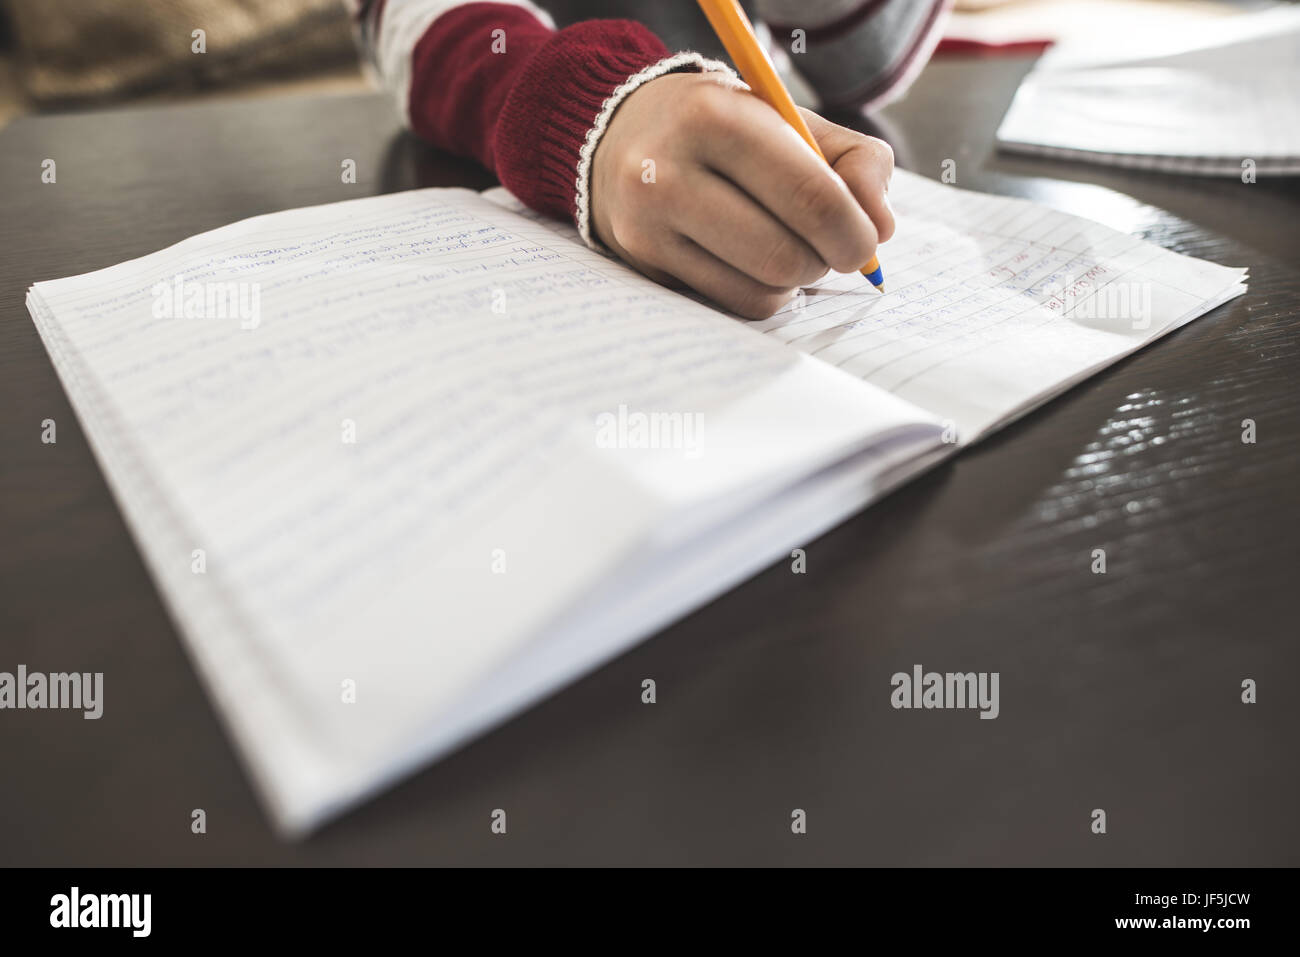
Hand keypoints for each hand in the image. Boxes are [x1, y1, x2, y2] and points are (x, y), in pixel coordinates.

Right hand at [590, 70, 894, 318]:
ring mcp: (648, 227)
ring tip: (789, 247)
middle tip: (831, 249)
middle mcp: (669, 173)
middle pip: (784, 255)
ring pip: (760, 290)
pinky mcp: (644, 267)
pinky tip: (754, 262)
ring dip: (795, 281)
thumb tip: (880, 228)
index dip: (853, 231)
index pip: (809, 196)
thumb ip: (855, 159)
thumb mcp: (789, 119)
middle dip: (825, 261)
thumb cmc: (725, 128)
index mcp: (715, 118)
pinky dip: (762, 293)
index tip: (866, 241)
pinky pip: (732, 304)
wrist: (620, 136)